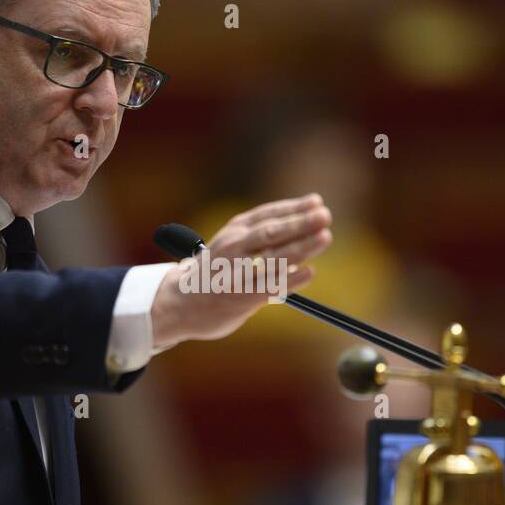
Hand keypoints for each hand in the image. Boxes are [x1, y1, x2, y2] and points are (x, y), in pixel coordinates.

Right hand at [150, 193, 332, 346]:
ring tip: (325, 237)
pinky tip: (309, 272)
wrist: (179, 303)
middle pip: (272, 232)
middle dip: (300, 222)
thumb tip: (304, 229)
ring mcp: (237, 272)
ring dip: (302, 246)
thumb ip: (259, 237)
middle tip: (325, 215)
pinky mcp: (240, 297)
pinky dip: (291, 279)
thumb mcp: (229, 244)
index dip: (293, 207)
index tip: (316, 201)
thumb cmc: (214, 272)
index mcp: (233, 231)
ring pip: (274, 257)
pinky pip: (270, 286)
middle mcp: (234, 248)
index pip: (266, 214)